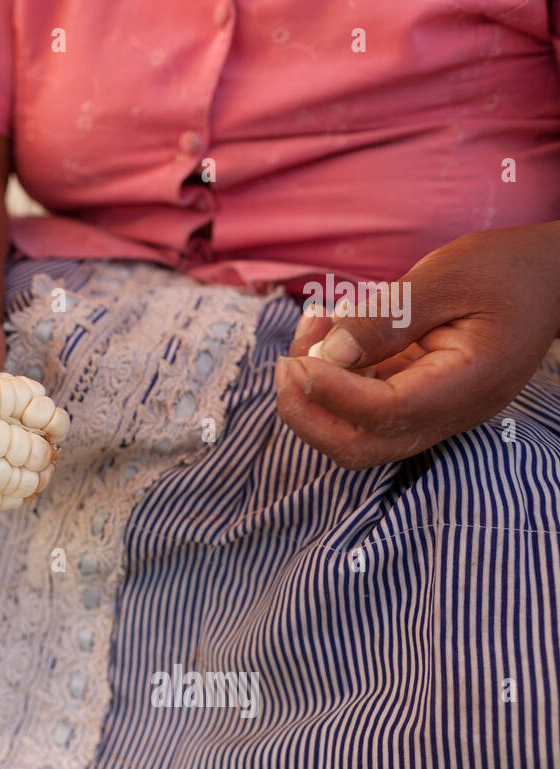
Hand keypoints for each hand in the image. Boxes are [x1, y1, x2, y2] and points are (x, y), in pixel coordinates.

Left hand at [277, 223, 559, 469]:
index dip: (332, 393)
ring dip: (315, 393)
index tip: (299, 359)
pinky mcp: (416, 401)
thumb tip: (327, 355)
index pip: (387, 413)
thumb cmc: (502, 269)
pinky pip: (363, 408)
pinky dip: (334, 378)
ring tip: (312, 325)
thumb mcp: (444, 276)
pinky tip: (328, 329)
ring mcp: (432, 413)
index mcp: (469, 384)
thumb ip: (387, 318)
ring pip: (355, 434)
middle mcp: (450, 413)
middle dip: (309, 415)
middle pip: (361, 447)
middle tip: (286, 365)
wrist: (545, 277)